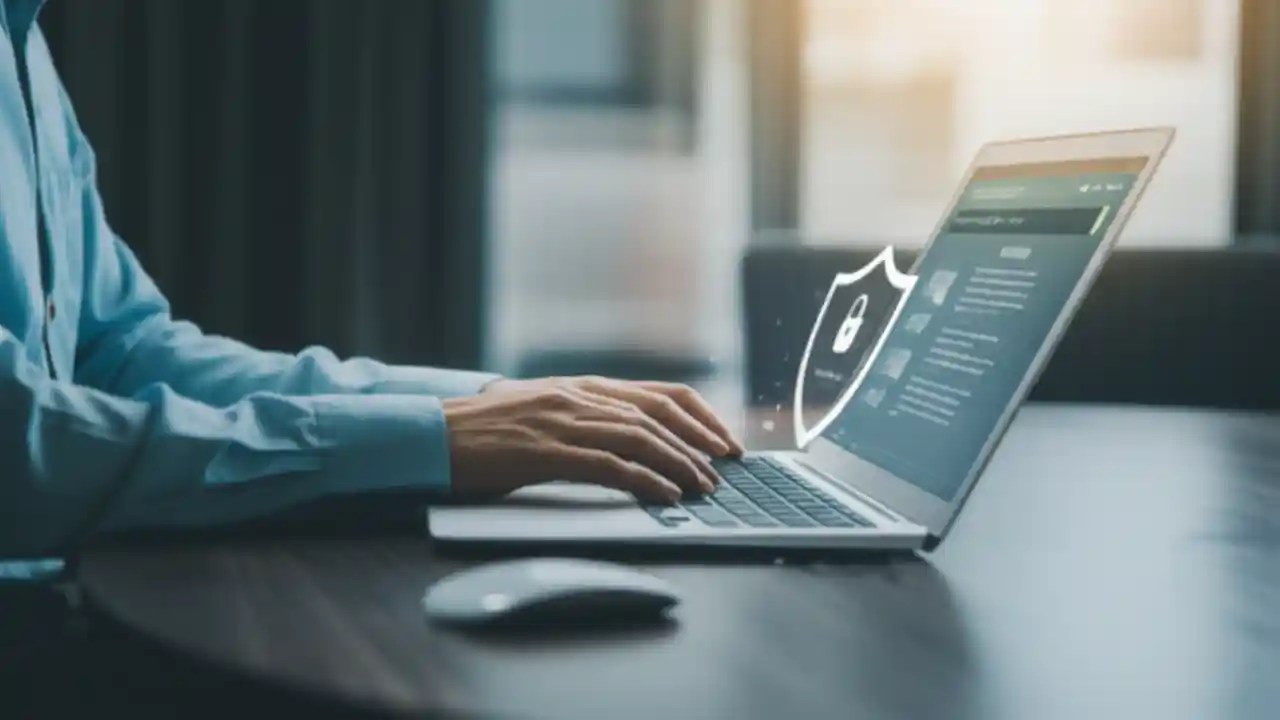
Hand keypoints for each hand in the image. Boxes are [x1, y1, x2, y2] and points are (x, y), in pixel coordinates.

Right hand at [443, 376, 744, 502]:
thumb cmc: (486, 432)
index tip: (725, 439)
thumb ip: (585, 418)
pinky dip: (644, 479)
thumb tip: (633, 440)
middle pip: (658, 414)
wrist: (433, 434)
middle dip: (699, 442)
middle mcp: (578, 396)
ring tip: (703, 486)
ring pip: (638, 437)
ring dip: (678, 463)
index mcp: (583, 385)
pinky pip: (607, 464)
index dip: (700, 416)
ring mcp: (562, 421)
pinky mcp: (545, 451)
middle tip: (725, 467)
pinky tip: (665, 494)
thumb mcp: (544, 411)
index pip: (660, 393)